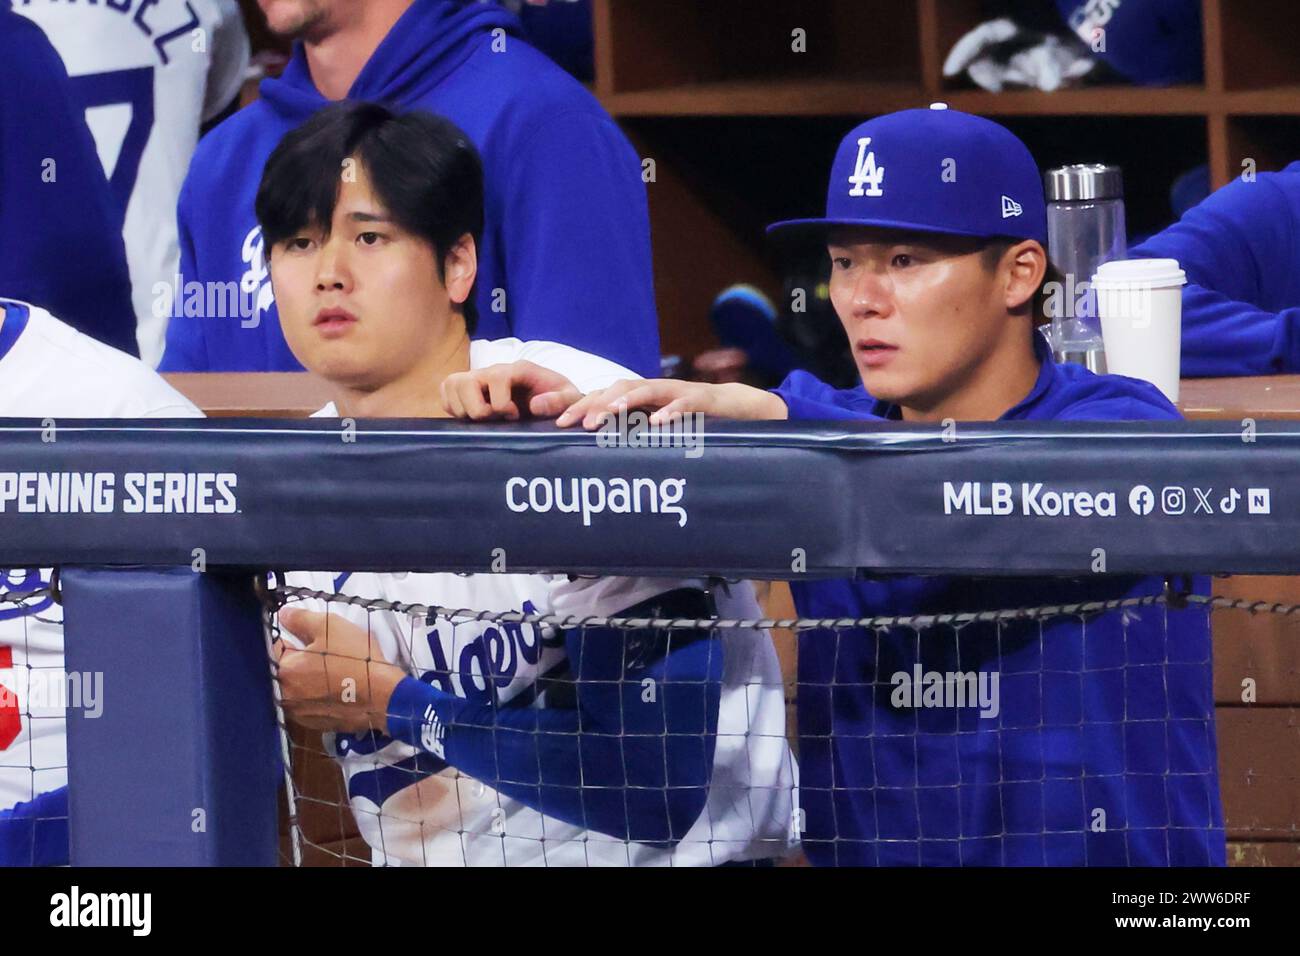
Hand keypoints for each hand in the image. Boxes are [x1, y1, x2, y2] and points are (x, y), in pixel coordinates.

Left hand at [272, 606, 406, 733]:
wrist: (383, 697)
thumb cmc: (356, 660)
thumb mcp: (330, 626)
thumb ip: (301, 618)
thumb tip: (283, 615)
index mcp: (284, 670)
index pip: (275, 646)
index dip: (292, 637)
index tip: (309, 637)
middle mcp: (285, 695)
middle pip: (285, 669)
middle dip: (300, 660)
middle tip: (326, 654)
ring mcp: (300, 713)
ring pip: (297, 689)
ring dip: (309, 680)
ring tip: (333, 672)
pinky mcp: (315, 725)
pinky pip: (309, 705)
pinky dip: (318, 697)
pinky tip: (337, 689)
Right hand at [441, 361, 581, 420]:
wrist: (550, 396)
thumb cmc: (558, 396)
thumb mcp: (569, 397)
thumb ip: (559, 401)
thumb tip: (534, 405)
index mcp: (517, 369)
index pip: (496, 378)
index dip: (501, 403)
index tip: (514, 416)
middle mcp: (492, 370)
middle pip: (465, 381)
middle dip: (477, 408)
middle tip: (494, 420)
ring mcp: (476, 377)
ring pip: (451, 385)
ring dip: (463, 409)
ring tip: (483, 420)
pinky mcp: (465, 388)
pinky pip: (445, 393)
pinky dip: (453, 408)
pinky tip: (472, 417)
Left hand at [555, 379, 787, 428]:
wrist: (738, 409)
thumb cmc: (689, 424)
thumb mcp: (653, 432)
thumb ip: (628, 439)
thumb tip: (589, 463)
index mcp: (637, 399)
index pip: (599, 397)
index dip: (571, 404)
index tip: (544, 417)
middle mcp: (652, 391)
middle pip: (615, 389)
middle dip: (591, 404)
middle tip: (570, 422)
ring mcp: (676, 392)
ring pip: (645, 391)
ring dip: (624, 401)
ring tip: (605, 415)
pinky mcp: (702, 400)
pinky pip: (686, 404)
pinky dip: (673, 412)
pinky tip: (660, 423)